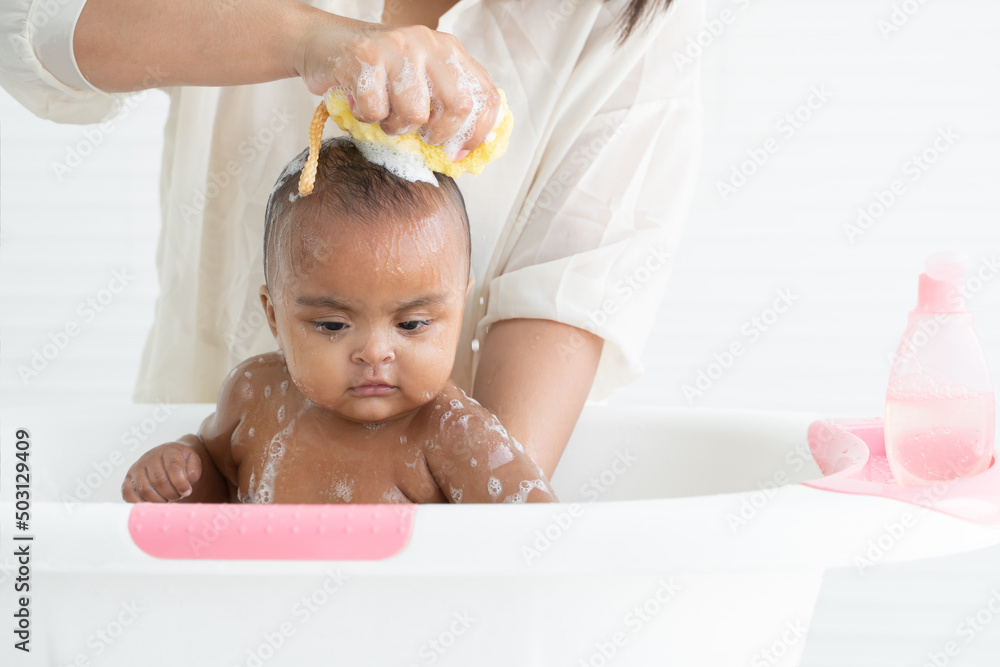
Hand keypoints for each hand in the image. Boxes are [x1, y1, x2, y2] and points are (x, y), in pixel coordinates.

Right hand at [122, 442, 203, 502]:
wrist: (170, 459)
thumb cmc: (183, 463)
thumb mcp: (193, 462)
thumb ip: (193, 470)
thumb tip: (185, 482)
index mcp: (168, 450)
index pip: (172, 466)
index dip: (180, 482)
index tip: (187, 491)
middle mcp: (149, 457)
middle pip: (158, 479)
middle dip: (170, 493)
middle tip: (177, 496)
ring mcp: (136, 468)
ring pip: (144, 488)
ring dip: (158, 499)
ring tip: (167, 499)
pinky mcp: (128, 479)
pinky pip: (128, 493)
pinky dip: (139, 503)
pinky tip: (151, 504)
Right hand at [296, 18, 500, 159]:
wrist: (324, 44)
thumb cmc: (377, 74)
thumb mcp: (419, 80)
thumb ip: (445, 105)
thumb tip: (465, 152)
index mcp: (449, 50)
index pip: (484, 95)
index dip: (478, 132)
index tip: (459, 152)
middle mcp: (428, 43)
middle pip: (458, 106)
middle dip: (440, 134)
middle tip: (422, 138)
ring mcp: (397, 48)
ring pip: (414, 113)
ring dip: (396, 127)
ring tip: (384, 115)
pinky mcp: (365, 58)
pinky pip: (377, 111)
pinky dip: (367, 118)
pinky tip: (360, 102)